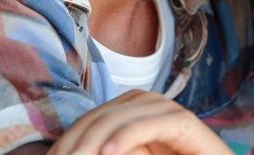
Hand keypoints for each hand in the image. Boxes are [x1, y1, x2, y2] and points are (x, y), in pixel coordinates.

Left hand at [47, 90, 233, 154]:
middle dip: (75, 140)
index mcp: (133, 111)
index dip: (67, 138)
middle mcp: (150, 104)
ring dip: (95, 140)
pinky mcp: (186, 124)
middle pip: (102, 114)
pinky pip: (150, 125)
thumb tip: (72, 154)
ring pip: (122, 116)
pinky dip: (127, 137)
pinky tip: (108, 154)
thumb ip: (109, 154)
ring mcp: (169, 111)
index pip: (91, 117)